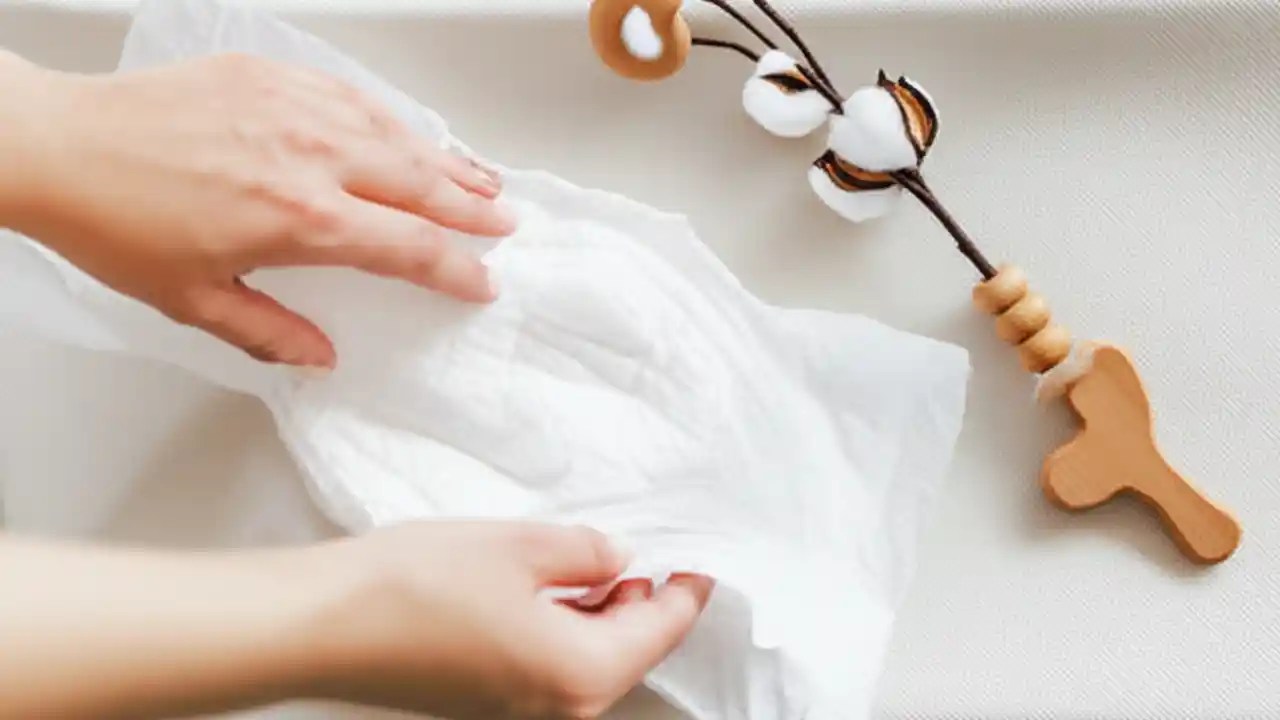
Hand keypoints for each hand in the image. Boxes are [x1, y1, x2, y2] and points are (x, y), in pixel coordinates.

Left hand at [5, 52, 513, 369]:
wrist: (62, 147)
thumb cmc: (116, 224)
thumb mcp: (193, 300)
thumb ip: (268, 333)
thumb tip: (320, 358)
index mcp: (300, 220)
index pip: (409, 248)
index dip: (455, 270)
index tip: (481, 284)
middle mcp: (312, 157)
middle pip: (422, 186)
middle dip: (472, 209)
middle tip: (506, 225)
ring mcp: (295, 108)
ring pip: (399, 136)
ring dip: (447, 163)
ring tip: (482, 181)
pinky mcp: (273, 76)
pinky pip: (356, 98)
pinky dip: (395, 122)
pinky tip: (410, 137)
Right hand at [311, 522, 713, 718]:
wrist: (321, 626)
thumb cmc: (420, 584)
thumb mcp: (521, 546)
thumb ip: (587, 553)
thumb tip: (619, 559)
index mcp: (582, 674)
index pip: (661, 629)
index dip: (686, 589)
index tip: (701, 558)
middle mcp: (558, 709)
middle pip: (628, 652)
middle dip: (646, 602)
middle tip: (651, 550)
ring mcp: (517, 712)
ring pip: (587, 660)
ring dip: (603, 614)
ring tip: (602, 562)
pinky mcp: (482, 704)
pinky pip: (549, 666)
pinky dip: (565, 628)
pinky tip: (552, 588)